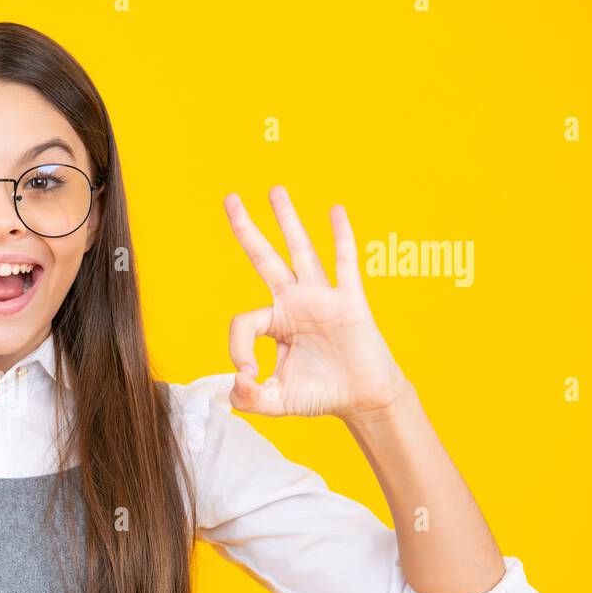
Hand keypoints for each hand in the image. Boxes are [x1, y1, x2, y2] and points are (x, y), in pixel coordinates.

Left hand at [221, 186, 411, 419]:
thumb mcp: (275, 401)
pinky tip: (335, 211)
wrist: (362, 399)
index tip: (247, 375)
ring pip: (300, 251)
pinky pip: (345, 264)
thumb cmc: (320, 395)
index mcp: (275, 322)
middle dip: (247, 230)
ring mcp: (322, 298)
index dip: (237, 350)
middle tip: (229, 198)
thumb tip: (237, 381)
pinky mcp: (350, 301)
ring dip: (287, 220)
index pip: (244, 323)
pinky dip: (341, 238)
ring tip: (274, 190)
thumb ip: (248, 398)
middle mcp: (295, 302)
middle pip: (264, 258)